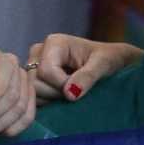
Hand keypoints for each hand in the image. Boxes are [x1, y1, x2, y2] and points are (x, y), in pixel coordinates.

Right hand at [28, 33, 143, 101]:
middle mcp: (38, 52)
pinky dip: (47, 101)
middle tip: (77, 91)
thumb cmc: (110, 59)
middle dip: (56, 93)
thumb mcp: (104, 65)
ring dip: (52, 98)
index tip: (81, 88)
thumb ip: (87, 76)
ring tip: (71, 92)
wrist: (113, 62)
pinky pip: (32, 97)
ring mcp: (33, 65)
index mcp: (54, 43)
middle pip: (35, 82)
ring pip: (31, 91)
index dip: (62, 85)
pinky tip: (62, 96)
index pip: (45, 71)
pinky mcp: (34, 79)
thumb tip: (69, 94)